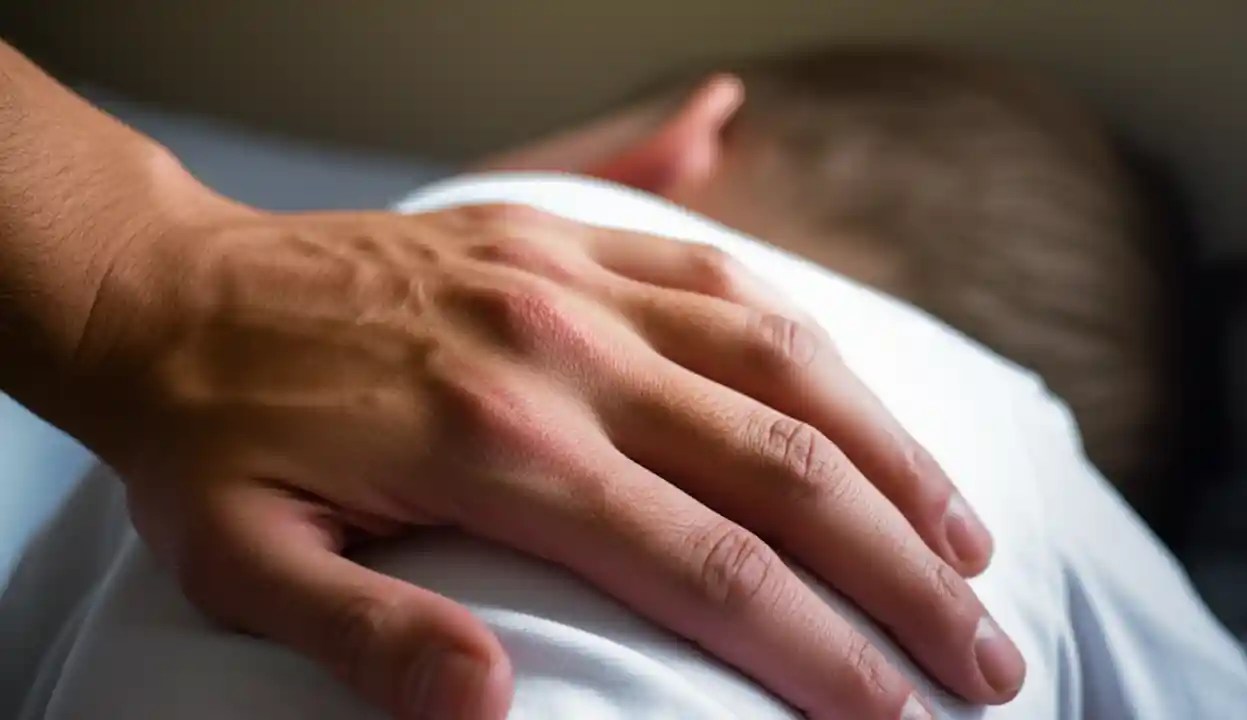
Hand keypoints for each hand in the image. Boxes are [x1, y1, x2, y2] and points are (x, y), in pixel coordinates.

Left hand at [78, 199, 1021, 719]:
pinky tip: (866, 403)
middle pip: (782, 467)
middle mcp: (561, 351)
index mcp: (493, 447)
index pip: (706, 567)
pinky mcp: (567, 231)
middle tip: (986, 656)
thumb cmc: (213, 443)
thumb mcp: (244, 565)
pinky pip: (724, 274)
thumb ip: (369, 637)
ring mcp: (572, 278)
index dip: (820, 653)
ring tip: (969, 542)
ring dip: (893, 456)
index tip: (900, 715)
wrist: (172, 290)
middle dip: (902, 573)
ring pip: (784, 360)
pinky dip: (815, 342)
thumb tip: (494, 709)